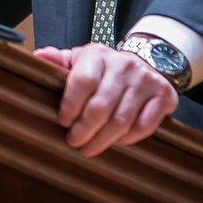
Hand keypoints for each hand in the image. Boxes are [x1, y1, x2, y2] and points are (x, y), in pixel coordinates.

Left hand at [32, 42, 178, 156]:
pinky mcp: (163, 95)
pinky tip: (116, 142)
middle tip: (74, 141)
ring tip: (90, 148)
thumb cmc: (105, 68)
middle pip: (101, 106)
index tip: (63, 121)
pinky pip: (145, 126)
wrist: (147, 60)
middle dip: (84, 130)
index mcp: (98, 54)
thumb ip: (58, 61)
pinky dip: (128, 139)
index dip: (70, 106)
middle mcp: (123, 64)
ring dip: (103, 140)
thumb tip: (39, 56)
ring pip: (122, 120)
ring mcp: (145, 80)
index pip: (82, 82)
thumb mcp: (80, 60)